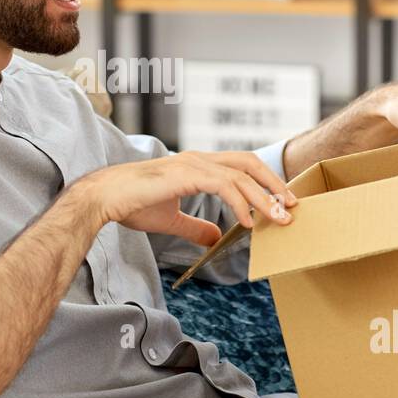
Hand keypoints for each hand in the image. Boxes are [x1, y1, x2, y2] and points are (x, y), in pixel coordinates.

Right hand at [80, 151, 298, 247]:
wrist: (105, 198)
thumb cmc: (132, 205)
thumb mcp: (171, 220)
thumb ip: (195, 227)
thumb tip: (216, 238)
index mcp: (196, 166)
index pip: (240, 166)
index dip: (263, 181)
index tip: (280, 202)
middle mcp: (198, 159)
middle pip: (248, 163)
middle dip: (273, 184)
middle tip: (292, 206)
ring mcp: (192, 164)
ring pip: (241, 175)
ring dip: (264, 197)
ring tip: (279, 218)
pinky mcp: (186, 174)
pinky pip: (224, 185)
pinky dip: (240, 203)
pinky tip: (248, 222)